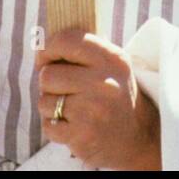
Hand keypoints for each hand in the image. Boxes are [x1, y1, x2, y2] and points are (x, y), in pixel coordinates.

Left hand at [36, 29, 160, 169]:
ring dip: (50, 106)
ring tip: (70, 109)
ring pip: (44, 101)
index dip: (47, 48)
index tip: (45, 59)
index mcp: (111, 59)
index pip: (66, 40)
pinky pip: (48, 125)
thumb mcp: (110, 65)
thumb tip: (40, 44)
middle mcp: (104, 83)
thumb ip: (82, 50)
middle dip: (48, 83)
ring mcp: (93, 111)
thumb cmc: (114, 95)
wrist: (138, 138)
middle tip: (62, 89)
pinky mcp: (82, 135)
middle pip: (48, 75)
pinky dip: (53, 126)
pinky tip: (71, 125)